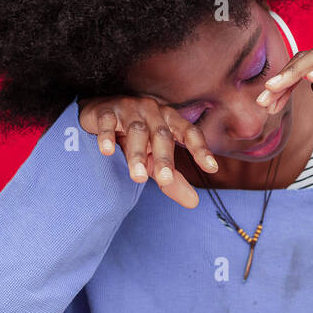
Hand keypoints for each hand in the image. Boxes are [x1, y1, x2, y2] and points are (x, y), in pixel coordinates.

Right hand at [77, 95, 216, 207]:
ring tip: (138, 178)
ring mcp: (130, 109)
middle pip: (162, 135)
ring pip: (137, 130)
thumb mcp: (155, 159)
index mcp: (170, 120)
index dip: (201, 149)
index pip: (190, 132)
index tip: (212, 169)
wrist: (100, 116)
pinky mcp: (106, 112)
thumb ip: (173, 179)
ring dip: (137, 154)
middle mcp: (153, 111)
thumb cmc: (134, 139)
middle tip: (165, 181)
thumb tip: (194, 203)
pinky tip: (107, 151)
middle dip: (164, 159)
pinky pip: (108, 122)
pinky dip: (107, 136)